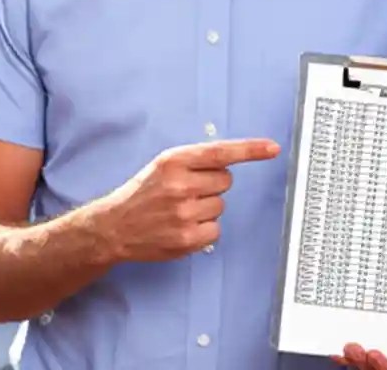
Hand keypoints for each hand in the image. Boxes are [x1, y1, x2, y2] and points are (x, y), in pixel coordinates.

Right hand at [91, 138, 280, 262]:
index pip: (219, 153)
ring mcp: (184, 214)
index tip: (272, 148)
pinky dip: (204, 229)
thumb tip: (230, 161)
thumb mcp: (162, 166)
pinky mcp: (187, 239)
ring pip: (221, 206)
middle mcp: (179, 186)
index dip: (249, 150)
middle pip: (226, 181)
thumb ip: (193, 161)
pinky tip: (183, 227)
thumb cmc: (142, 194)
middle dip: (213, 185)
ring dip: (207, 208)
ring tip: (180, 211)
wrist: (115, 226)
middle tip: (189, 191)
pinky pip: (216, 229)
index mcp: (173, 162)